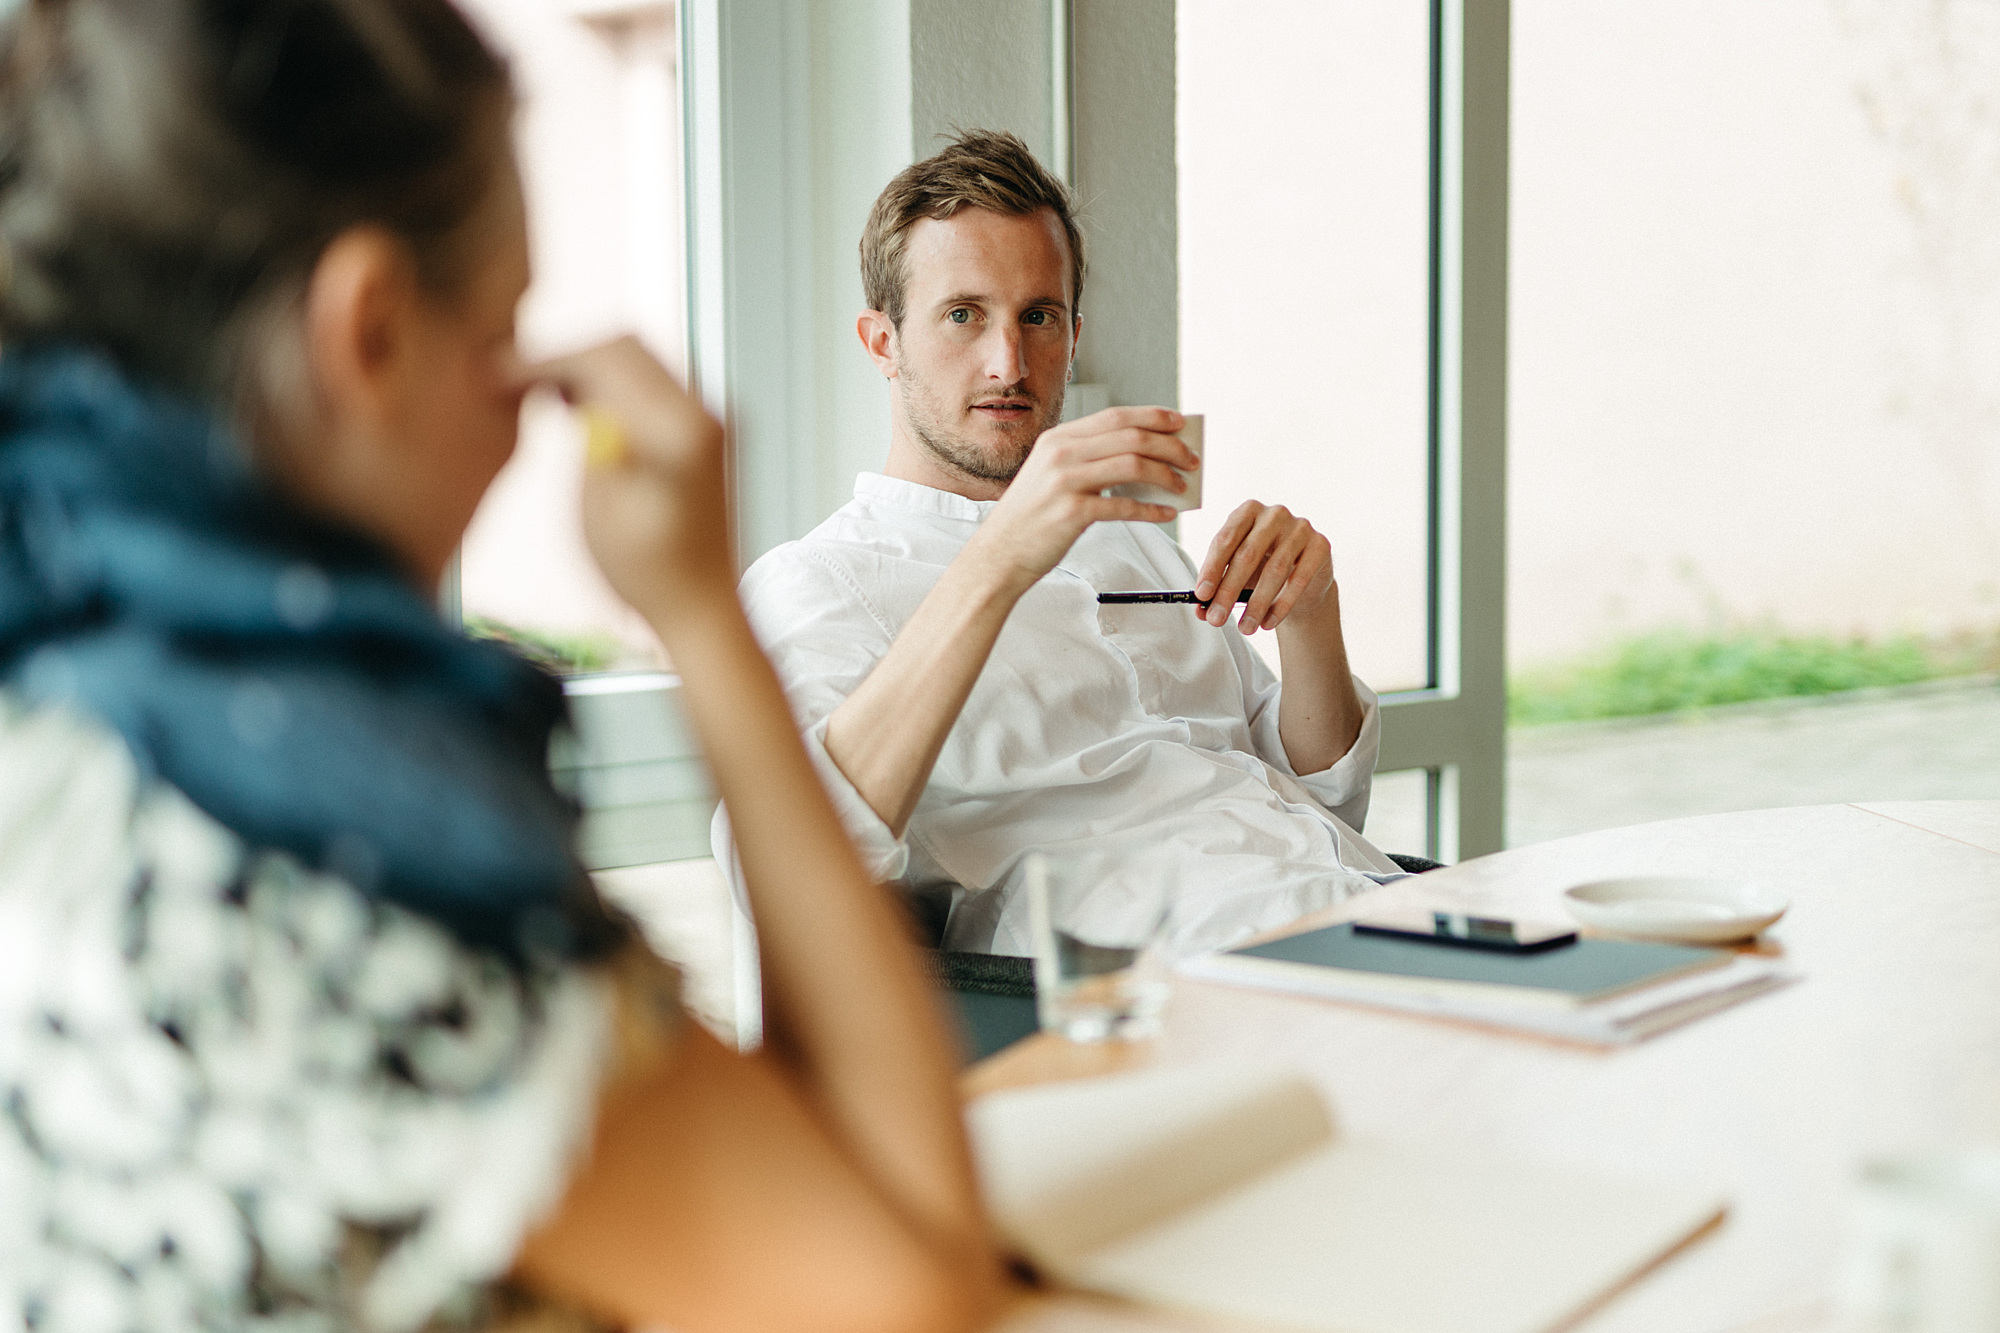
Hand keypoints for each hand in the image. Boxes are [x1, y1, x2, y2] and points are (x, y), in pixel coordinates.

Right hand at [519, 336, 732, 623]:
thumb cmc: (647, 575)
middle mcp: (705, 414)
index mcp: (679, 432)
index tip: (496, 373)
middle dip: (564, 355)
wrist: (702, 610)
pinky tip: (576, 409)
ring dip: (586, 367)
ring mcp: (712, 419)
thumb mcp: (597, 506)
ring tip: (537, 394)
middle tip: (512, 379)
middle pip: (625, 346)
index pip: (604, 358)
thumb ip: (585, 434)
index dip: (543, 359)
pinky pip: (654, 384)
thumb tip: (560, 384)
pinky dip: (611, 384)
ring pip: (639, 359)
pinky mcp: (707, 431)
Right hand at [965, 406, 1195, 591]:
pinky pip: (1124, 507)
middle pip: (1130, 437)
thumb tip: (1143, 460)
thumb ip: (1088, 461)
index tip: (1179, 423)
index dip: (1153, 416)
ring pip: (1132, 466)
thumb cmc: (1031, 518)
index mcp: (1058, 439)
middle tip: (1190, 460)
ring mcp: (1064, 482)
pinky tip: (1165, 515)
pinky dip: (1151, 510)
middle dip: (1169, 446)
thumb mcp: (1052, 476)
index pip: (1115, 416)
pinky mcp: (1071, 513)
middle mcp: (1060, 454)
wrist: (998, 554)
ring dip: (1165, 476)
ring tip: (1181, 488)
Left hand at [1194, 500, 1333, 634]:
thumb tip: (1201, 611)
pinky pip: (1299, 578)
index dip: (1211, 569)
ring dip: (1256, 604)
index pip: (1225, 540)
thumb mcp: (1238, 575)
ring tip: (1245, 628)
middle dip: (1229, 591)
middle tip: (1217, 619)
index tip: (1201, 596)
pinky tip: (1268, 623)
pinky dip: (1282, 605)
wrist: (1305, 577)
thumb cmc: (1263, 569)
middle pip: (1247, 555)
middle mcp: (1274, 514)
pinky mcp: (1321, 545)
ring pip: (1275, 570)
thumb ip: (1218, 588)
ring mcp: (1300, 527)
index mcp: (1247, 512)